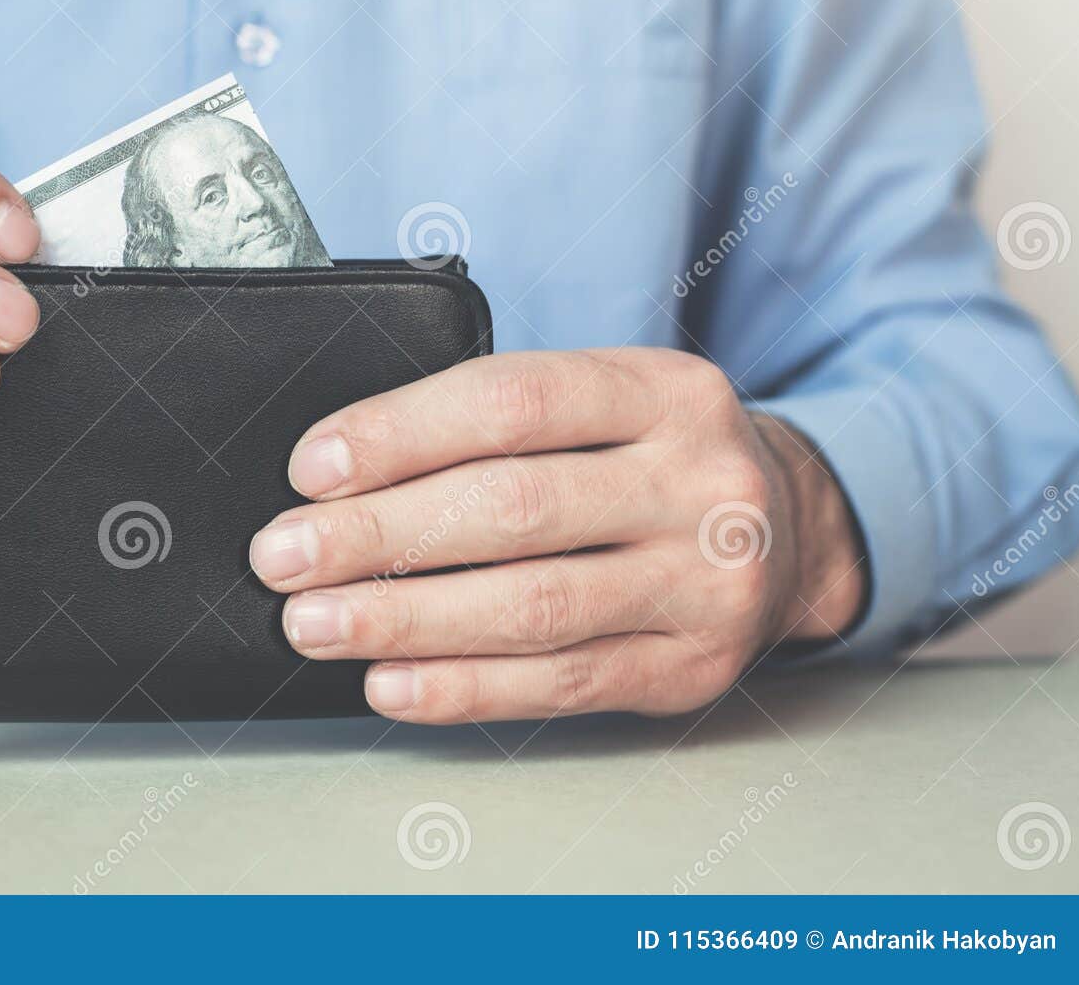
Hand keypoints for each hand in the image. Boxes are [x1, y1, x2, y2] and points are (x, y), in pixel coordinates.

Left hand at [250, 349, 866, 722]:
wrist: (793, 533)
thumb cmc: (656, 462)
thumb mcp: (606, 405)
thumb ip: (499, 426)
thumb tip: (342, 477)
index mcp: (665, 391)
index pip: (512, 401)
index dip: (400, 433)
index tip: (314, 468)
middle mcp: (699, 482)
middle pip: (514, 508)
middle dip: (379, 536)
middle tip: (284, 556)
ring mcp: (706, 582)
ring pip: (532, 606)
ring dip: (404, 619)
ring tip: (315, 623)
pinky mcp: (692, 667)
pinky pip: (560, 684)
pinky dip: (462, 688)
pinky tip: (390, 681)